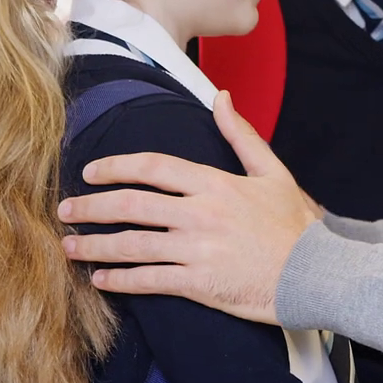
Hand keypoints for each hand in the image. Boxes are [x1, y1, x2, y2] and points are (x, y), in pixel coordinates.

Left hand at [56, 91, 322, 321]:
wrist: (317, 273)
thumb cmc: (297, 225)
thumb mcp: (273, 172)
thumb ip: (241, 135)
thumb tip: (220, 97)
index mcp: (215, 183)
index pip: (153, 167)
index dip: (115, 167)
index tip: (90, 172)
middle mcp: (201, 214)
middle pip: (132, 205)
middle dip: (92, 207)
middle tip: (65, 210)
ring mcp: (198, 250)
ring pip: (132, 245)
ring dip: (95, 246)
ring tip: (71, 247)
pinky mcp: (199, 284)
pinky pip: (149, 281)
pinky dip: (120, 281)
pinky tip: (101, 280)